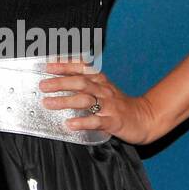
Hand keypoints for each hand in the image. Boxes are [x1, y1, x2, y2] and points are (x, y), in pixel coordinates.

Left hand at [40, 60, 161, 144]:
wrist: (146, 118)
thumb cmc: (119, 104)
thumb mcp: (104, 87)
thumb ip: (86, 79)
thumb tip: (63, 71)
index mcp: (101, 81)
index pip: (82, 68)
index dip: (65, 65)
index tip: (48, 65)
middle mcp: (104, 90)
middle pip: (81, 82)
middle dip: (60, 82)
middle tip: (43, 86)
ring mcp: (109, 106)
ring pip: (86, 100)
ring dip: (65, 100)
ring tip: (48, 103)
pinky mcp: (114, 122)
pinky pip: (98, 121)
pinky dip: (83, 122)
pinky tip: (70, 124)